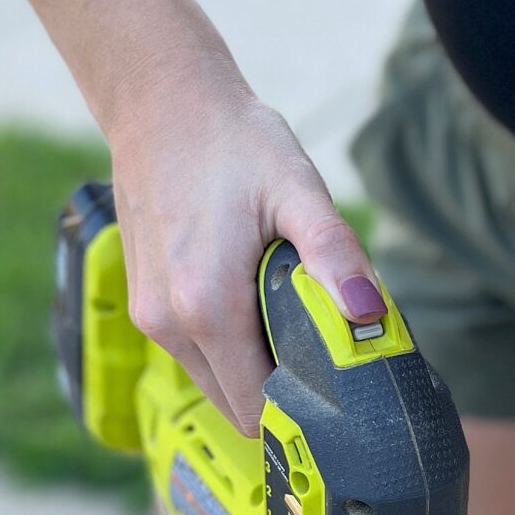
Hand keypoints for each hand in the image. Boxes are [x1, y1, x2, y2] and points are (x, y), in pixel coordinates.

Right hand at [111, 69, 381, 433]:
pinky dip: (229, 345)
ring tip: (289, 313)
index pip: (257, 410)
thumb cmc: (233, 142)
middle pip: (238, 404)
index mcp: (207, 307)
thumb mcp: (297, 189)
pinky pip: (196, 353)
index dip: (303, 413)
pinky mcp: (145, 304)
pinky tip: (255, 299)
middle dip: (284, 391)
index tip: (341, 393)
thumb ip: (334, 253)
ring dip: (256, 366)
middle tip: (327, 350)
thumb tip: (369, 312)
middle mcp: (169, 323)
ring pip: (216, 381)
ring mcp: (151, 316)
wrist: (160, 102)